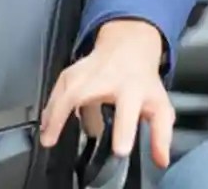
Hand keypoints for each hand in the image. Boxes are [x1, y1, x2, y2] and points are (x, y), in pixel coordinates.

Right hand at [39, 19, 175, 168]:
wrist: (129, 45)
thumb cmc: (142, 81)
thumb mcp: (159, 106)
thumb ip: (161, 135)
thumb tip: (161, 160)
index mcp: (132, 88)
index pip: (128, 110)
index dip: (125, 130)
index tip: (119, 150)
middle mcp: (107, 77)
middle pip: (83, 92)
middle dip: (66, 114)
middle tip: (55, 138)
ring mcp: (86, 72)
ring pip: (65, 88)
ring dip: (53, 112)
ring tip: (48, 136)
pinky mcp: (73, 71)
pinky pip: (57, 88)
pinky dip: (50, 107)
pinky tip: (46, 123)